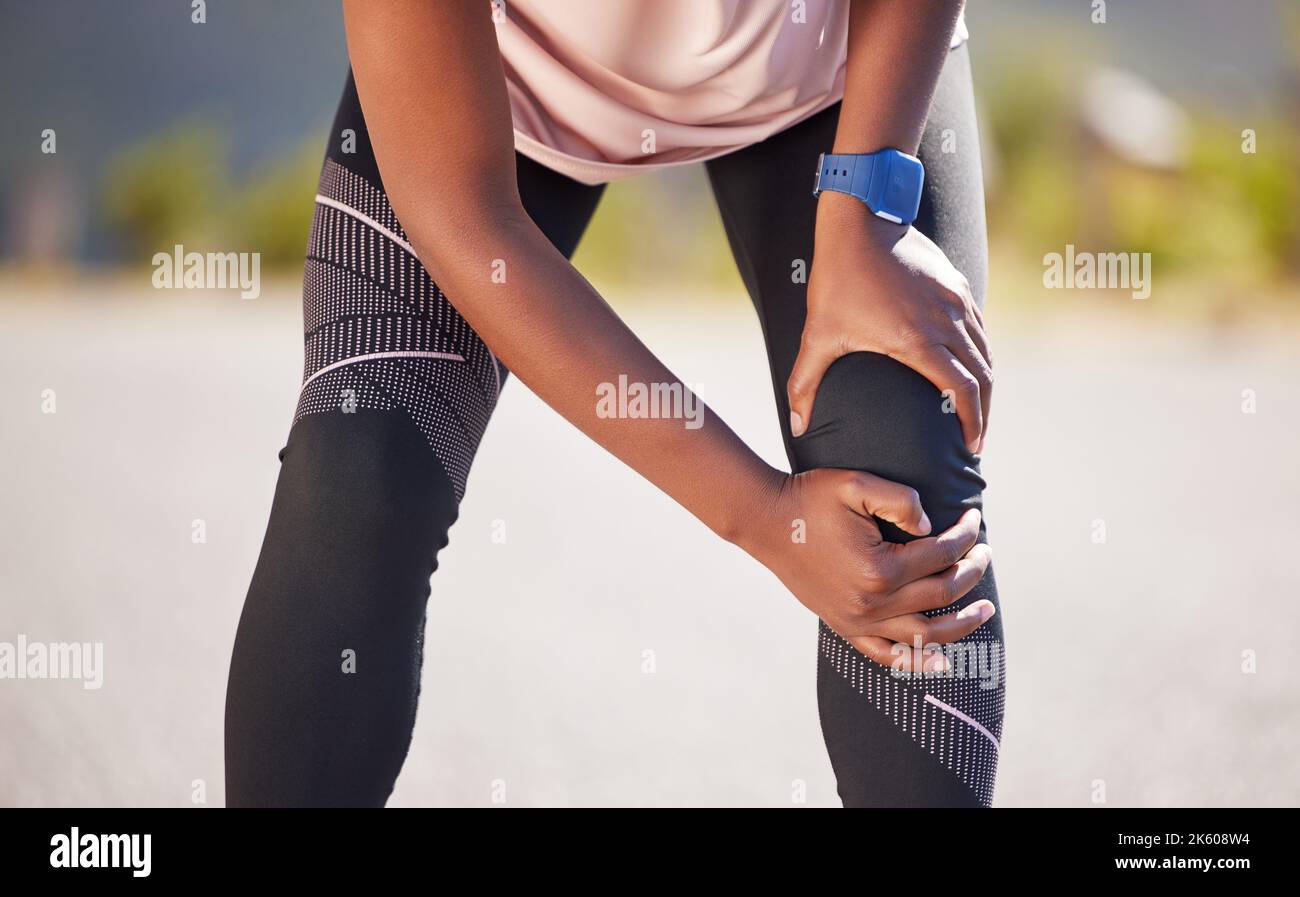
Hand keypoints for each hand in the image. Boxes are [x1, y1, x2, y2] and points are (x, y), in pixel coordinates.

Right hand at [739, 467, 993, 670]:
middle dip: (971, 571)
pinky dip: (916, 660)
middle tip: (985, 554)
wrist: (766, 522)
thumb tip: (932, 526)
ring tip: (985, 610)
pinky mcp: (845, 626)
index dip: (964, 536)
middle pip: (941, 593)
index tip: (973, 520)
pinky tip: (940, 661)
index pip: (941, 554)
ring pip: (925, 634)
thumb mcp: (855, 484)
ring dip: (961, 624)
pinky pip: (886, 654)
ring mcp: (858, 620)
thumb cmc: (810, 498)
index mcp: (880, 568)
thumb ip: (900, 500)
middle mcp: (872, 602)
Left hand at [790, 193, 992, 452]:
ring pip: (984, 352)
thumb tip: (795, 426)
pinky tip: (970, 369)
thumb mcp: (817, 335)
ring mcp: (955, 301)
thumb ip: (804, 384)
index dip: (971, 423)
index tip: (970, 446)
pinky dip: (980, 355)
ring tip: (977, 411)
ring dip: (985, 385)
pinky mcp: (956, 285)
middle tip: (976, 441)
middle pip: (982, 377)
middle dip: (983, 413)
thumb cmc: (837, 279)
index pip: (961, 391)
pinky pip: (978, 328)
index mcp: (916, 340)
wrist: (860, 221)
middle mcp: (945, 321)